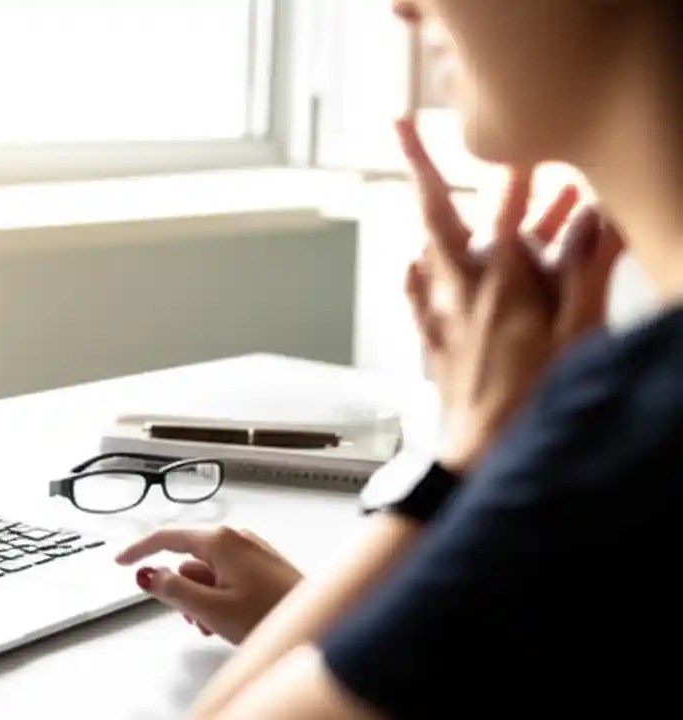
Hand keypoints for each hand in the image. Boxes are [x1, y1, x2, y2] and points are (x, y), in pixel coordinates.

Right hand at [115, 526, 302, 644]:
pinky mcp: (260, 565)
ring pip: (205, 572)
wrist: (318, 623)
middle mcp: (235, 538)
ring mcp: (250, 550)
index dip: (139, 550)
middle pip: (187, 559)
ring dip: (200, 598)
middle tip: (191, 616)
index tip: (121, 560)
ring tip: (216, 625)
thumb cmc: (273, 613)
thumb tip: (148, 574)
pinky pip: (224, 577)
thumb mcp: (211, 608)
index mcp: (219, 541)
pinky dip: (217, 596)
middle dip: (181, 590)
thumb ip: (172, 589)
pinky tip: (229, 619)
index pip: (166, 537)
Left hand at [397, 118, 623, 472]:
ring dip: (443, 215)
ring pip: (431, 248)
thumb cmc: (534, 399)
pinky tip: (415, 262)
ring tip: (445, 192)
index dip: (520, 170)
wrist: (482, 455)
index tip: (528, 138)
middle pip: (437, 213)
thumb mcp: (578, 331)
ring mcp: (442, 313)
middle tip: (399, 127)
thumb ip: (587, 269)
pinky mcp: (433, 339)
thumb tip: (597, 218)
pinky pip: (417, 293)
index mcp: (502, 281)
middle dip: (420, 165)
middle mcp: (462, 289)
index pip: (508, 207)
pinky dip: (418, 270)